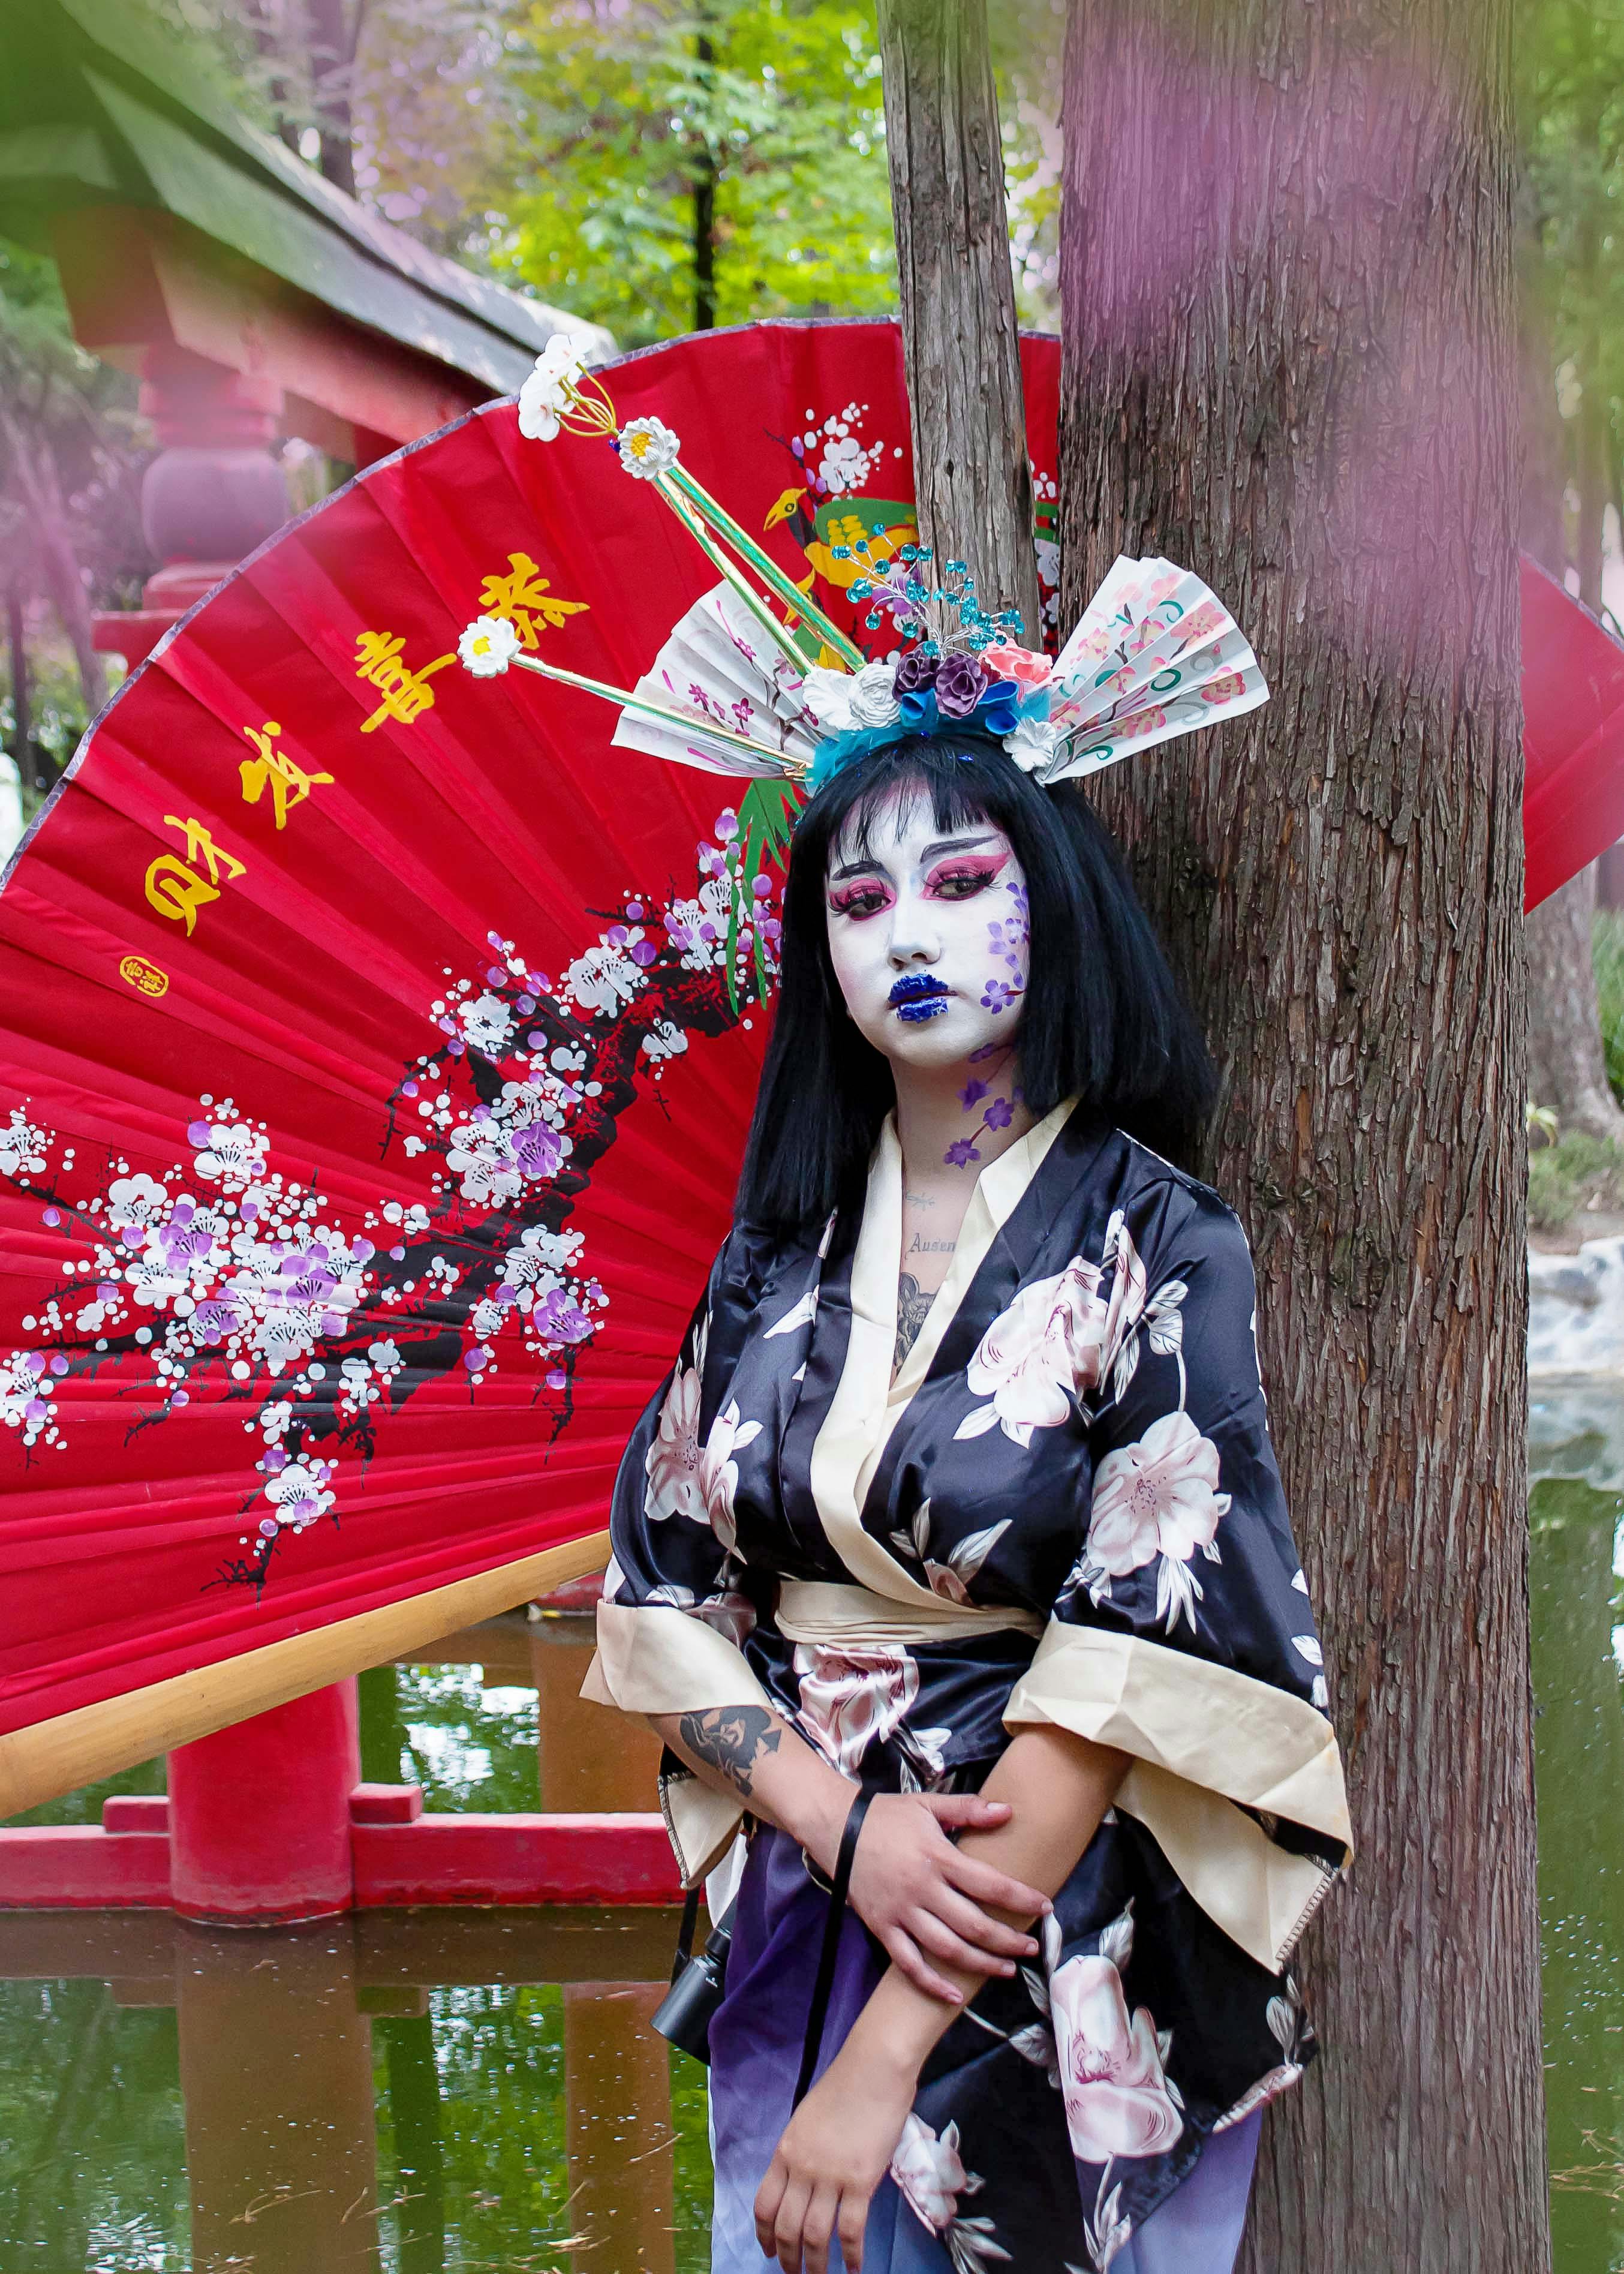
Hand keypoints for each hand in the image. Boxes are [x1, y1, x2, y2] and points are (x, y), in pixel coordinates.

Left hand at [754, 2039, 914, 2273]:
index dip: (765, 2235)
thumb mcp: (806, 2120)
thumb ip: (800, 2153)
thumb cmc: (844, 2087)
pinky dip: (850, 2256)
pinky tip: (854, 2268)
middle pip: (787, 2227)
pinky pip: (850, 2230)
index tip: (769, 2252)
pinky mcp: (861, 2181)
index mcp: (785, 2151)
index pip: (764, 2205)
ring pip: (815, 2235)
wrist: (873, 2068)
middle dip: (789, 2259)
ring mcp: (830, 2176)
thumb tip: (801, 2184)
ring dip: (816, 2265)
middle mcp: (802, 2168)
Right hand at [845, 1790, 1049, 2003]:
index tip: (1045, 1907)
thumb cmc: (886, 1815)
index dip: (1021, 1898)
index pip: (990, 1884)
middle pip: (975, 1925)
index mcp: (939, 1857)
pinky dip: (932, 1984)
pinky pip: (909, 1964)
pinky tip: (954, 1996)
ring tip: (1006, 1970)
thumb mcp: (928, 1805)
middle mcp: (923, 1889)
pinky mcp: (882, 1927)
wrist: (834, 1828)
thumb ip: (969, 1809)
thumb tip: (1008, 1810)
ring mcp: (901, 1912)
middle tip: (1030, 1948)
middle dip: (1008, 1941)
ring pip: (948, 1949)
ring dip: (981, 1964)